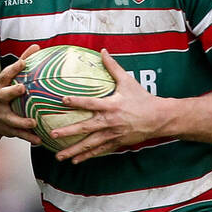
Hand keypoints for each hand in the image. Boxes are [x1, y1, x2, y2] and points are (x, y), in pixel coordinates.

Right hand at [0, 44, 42, 144]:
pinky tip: (39, 140)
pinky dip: (29, 138)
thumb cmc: (4, 94)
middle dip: (12, 92)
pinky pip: (19, 135)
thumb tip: (37, 47)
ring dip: (22, 122)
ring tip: (33, 122)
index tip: (23, 62)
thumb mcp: (8, 80)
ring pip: (11, 120)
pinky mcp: (7, 130)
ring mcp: (2, 117)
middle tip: (22, 88)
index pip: (5, 75)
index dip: (13, 68)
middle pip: (3, 96)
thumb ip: (22, 64)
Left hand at [53, 49, 167, 162]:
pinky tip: (74, 160)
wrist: (158, 118)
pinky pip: (99, 151)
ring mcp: (112, 134)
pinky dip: (87, 156)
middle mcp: (110, 122)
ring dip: (74, 150)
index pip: (90, 103)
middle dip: (69, 131)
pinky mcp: (116, 143)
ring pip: (90, 144)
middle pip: (86, 128)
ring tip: (59, 156)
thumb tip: (103, 51)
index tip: (62, 100)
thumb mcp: (128, 81)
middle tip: (53, 134)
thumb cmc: (142, 99)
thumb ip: (113, 67)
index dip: (77, 101)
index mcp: (111, 105)